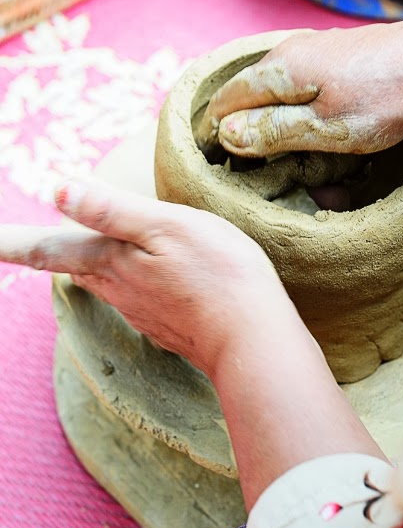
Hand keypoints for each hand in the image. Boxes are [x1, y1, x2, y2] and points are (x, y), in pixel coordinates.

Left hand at [0, 179, 385, 509]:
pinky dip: (128, 279)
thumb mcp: (168, 226)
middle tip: (23, 239)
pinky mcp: (167, 324)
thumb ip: (112, 209)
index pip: (47, 248)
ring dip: (89, 263)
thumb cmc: (218, 274)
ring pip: (104, 280)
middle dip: (47, 251)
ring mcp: (142, 312)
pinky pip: (135, 296)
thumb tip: (56, 189)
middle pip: (71, 266)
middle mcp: (118, 290)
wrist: (253, 339)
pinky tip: (148, 273)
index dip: (10, 242)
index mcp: (111, 261)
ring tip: (84, 245)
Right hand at [198, 17, 402, 158]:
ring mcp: (316, 51)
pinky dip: (293, 107)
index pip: (227, 98)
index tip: (214, 159)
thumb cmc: (386, 98)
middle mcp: (291, 51)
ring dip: (267, 116)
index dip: (215, 129)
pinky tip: (305, 126)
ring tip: (269, 149)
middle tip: (240, 161)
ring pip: (275, 88)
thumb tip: (225, 134)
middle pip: (248, 90)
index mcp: (280, 67)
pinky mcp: (338, 59)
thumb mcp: (324, 128)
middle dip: (240, 123)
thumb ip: (272, 131)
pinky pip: (300, 84)